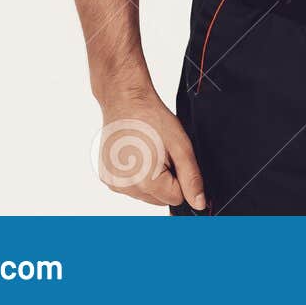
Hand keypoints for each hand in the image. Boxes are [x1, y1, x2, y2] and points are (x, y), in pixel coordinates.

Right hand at [95, 91, 205, 210]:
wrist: (125, 100)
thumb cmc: (152, 118)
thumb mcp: (181, 146)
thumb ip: (191, 178)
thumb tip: (199, 204)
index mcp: (144, 182)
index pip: (176, 198)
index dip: (180, 177)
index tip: (172, 156)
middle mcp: (125, 188)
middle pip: (159, 199)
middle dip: (166, 180)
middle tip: (160, 152)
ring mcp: (113, 184)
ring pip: (146, 194)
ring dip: (151, 179)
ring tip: (147, 151)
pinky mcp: (106, 178)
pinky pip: (131, 187)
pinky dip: (137, 176)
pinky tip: (136, 154)